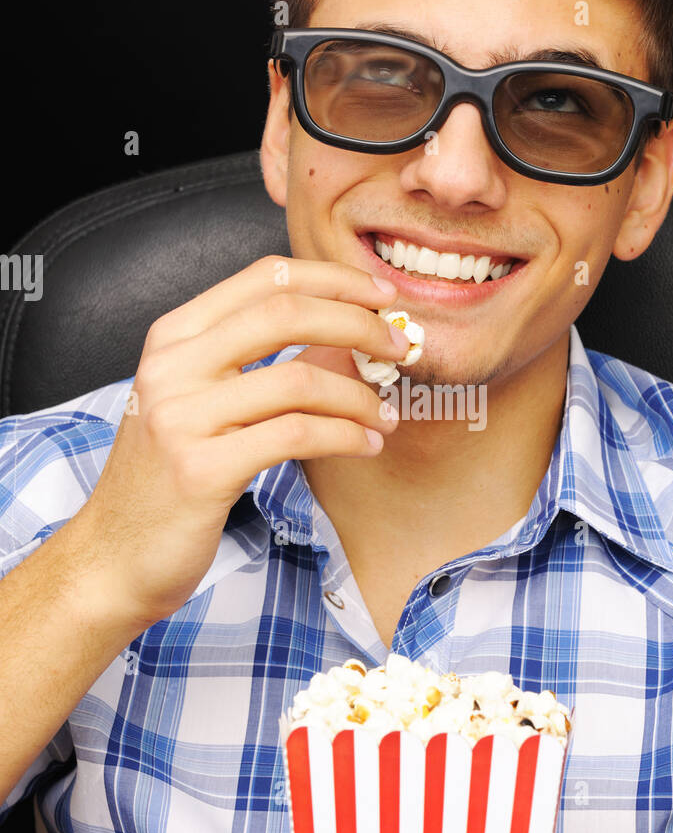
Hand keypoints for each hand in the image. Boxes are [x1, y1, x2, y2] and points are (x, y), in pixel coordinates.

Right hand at [78, 255, 408, 630]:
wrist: (114, 555)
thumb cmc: (168, 479)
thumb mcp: (198, 402)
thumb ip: (255, 361)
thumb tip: (344, 331)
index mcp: (173, 337)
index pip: (264, 277)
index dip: (334, 279)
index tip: (381, 297)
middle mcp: (172, 366)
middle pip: (286, 312)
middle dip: (358, 325)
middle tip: (398, 349)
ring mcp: (181, 416)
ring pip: (300, 380)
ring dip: (360, 398)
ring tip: (385, 418)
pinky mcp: (202, 469)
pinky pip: (297, 435)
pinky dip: (345, 436)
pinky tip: (364, 446)